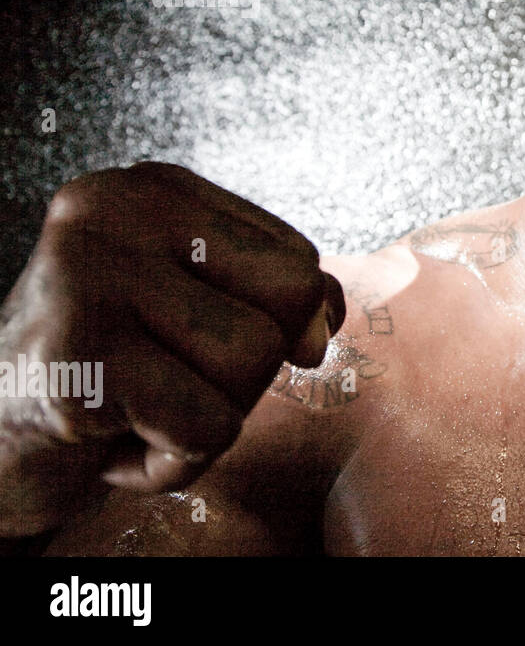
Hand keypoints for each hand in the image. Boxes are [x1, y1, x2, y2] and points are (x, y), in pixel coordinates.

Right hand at [0, 162, 344, 534]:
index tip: (194, 339)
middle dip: (246, 368)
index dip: (276, 322)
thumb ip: (281, 297)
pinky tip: (113, 441)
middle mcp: (112, 213)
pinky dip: (175, 460)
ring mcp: (86, 279)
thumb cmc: (110, 370)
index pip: (295, 258)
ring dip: (209, 417)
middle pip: (287, 301)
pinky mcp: (76, 360)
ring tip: (138, 407)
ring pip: (253, 363)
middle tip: (163, 376)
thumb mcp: (201, 310)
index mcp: (152, 189)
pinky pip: (206, 428)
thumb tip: (323, 320)